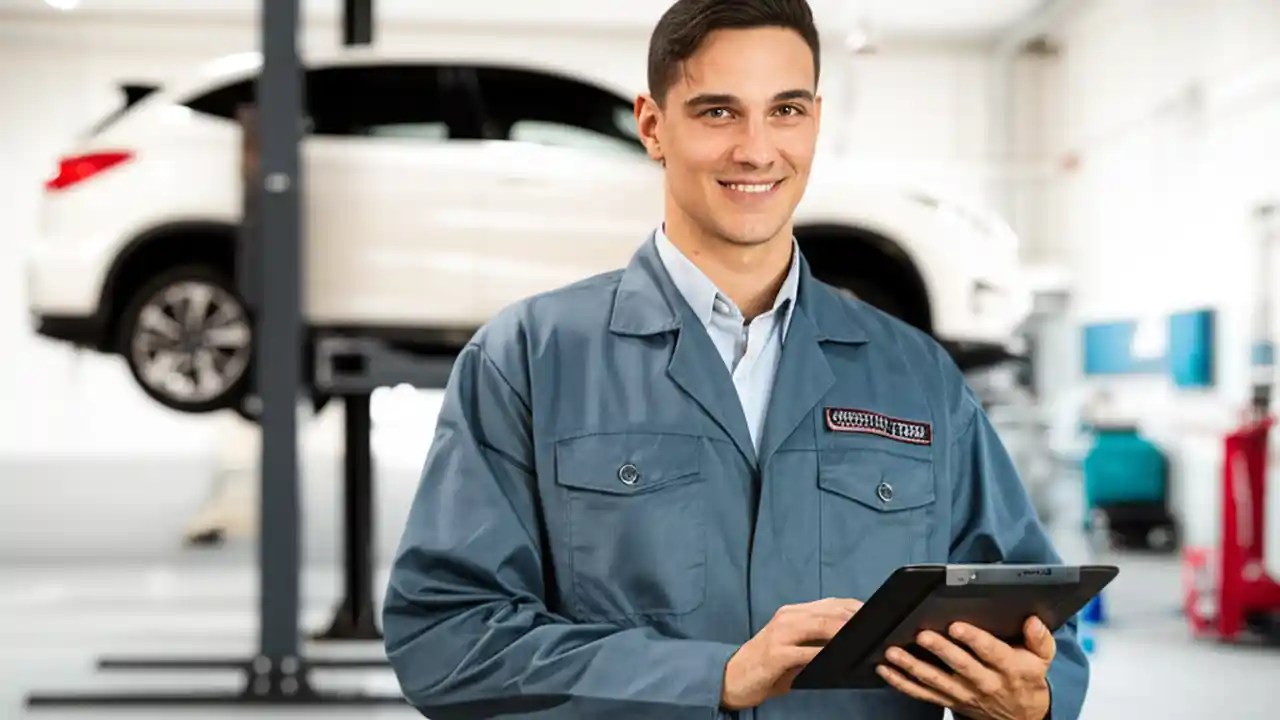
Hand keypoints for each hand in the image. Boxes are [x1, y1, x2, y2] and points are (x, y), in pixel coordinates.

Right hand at [720, 597, 862, 709]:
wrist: (732, 677)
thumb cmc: (767, 665)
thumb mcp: (792, 647)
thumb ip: (816, 641)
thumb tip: (850, 642)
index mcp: (793, 613)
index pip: (831, 603)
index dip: (855, 608)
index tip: (876, 616)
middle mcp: (787, 617)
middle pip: (829, 611)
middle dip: (855, 618)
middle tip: (878, 628)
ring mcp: (780, 633)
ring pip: (819, 625)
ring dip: (843, 631)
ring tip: (863, 638)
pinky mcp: (775, 653)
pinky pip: (806, 652)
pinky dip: (824, 653)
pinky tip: (838, 658)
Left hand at [876, 616, 1054, 719]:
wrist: (1020, 716)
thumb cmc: (1026, 678)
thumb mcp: (1041, 658)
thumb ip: (1039, 638)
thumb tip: (1033, 620)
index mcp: (1009, 668)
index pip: (991, 652)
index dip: (974, 639)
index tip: (957, 625)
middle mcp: (985, 682)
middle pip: (960, 666)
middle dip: (940, 650)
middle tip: (922, 634)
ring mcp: (964, 694)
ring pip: (935, 680)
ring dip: (912, 666)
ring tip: (894, 652)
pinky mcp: (948, 700)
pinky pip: (922, 693)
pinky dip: (901, 683)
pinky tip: (885, 669)